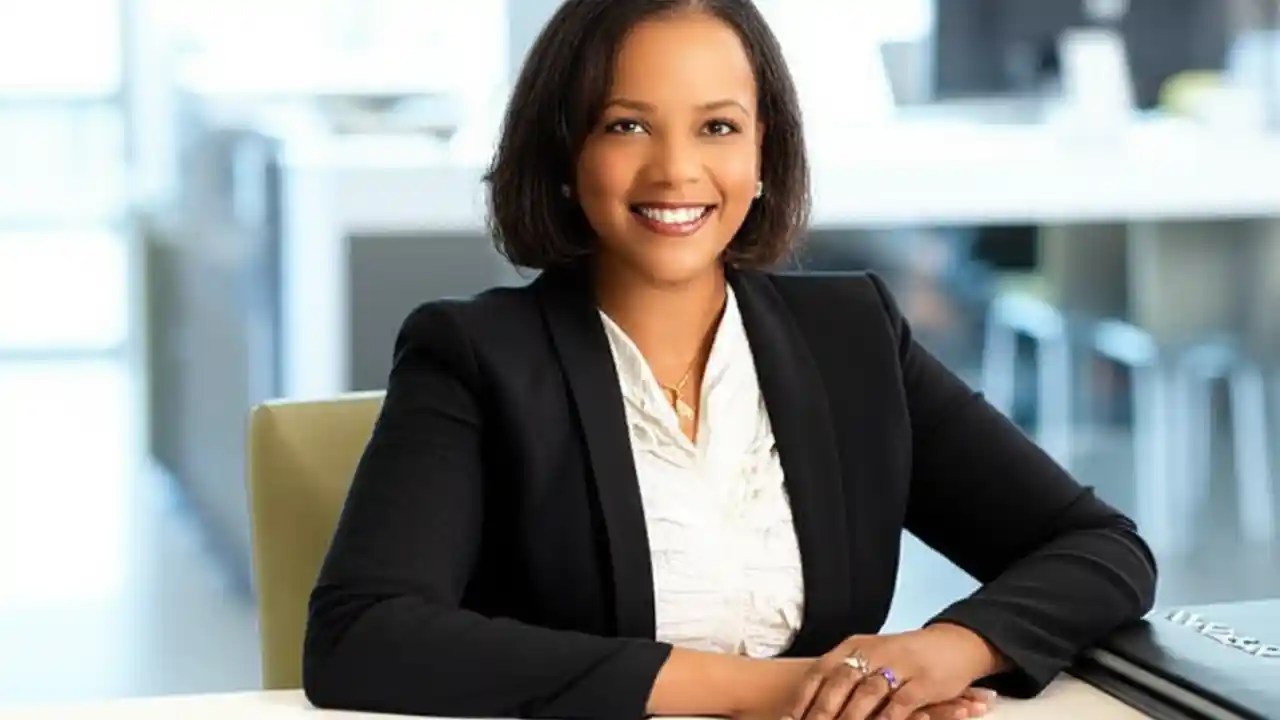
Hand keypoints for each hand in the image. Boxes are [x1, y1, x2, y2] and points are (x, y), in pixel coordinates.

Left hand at [782, 625, 1007, 719]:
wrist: (953, 644)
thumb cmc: (903, 658)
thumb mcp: (869, 657)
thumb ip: (843, 677)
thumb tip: (811, 702)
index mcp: (854, 646)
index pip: (820, 671)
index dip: (803, 697)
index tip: (788, 719)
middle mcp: (873, 652)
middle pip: (839, 683)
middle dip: (820, 712)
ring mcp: (898, 665)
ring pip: (866, 695)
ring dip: (849, 719)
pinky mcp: (923, 681)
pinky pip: (900, 704)